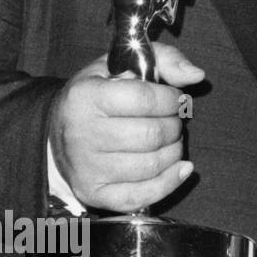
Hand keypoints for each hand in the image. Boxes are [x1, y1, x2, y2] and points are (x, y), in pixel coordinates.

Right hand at [48, 43, 205, 212]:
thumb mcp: (125, 65)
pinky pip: (142, 196)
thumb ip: (165, 60)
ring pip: (152, 164)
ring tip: (170, 140)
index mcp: (86, 97)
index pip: (146, 99)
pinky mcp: (94, 193)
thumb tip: (197, 75)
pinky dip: (170, 182)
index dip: (171, 99)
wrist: (59, 131)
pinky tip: (181, 168)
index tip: (175, 99)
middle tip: (171, 121)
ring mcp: (86, 167)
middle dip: (174, 126)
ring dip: (174, 151)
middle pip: (153, 134)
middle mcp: (81, 133)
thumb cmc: (101, 93)